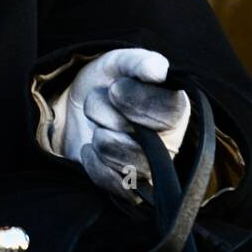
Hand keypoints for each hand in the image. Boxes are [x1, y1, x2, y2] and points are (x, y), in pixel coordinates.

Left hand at [53, 47, 190, 196]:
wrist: (75, 106)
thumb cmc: (108, 82)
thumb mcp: (119, 63)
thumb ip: (138, 62)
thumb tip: (158, 69)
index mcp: (176, 109)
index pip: (170, 113)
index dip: (137, 101)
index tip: (114, 88)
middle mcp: (170, 144)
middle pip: (145, 142)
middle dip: (108, 116)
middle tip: (101, 102)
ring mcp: (151, 170)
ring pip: (127, 165)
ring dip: (100, 137)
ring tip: (96, 124)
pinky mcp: (129, 189)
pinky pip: (114, 185)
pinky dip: (93, 161)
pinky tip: (90, 147)